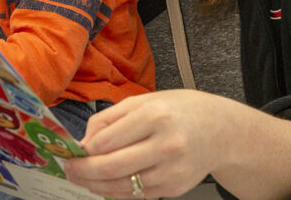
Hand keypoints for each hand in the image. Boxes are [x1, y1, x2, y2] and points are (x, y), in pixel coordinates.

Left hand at [64, 90, 229, 198]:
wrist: (220, 130)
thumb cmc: (180, 110)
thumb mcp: (144, 100)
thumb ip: (110, 119)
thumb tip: (85, 141)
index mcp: (155, 116)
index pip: (108, 140)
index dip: (86, 149)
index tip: (74, 150)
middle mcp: (165, 144)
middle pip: (113, 167)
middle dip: (85, 171)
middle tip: (70, 168)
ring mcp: (172, 170)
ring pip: (123, 186)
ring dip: (96, 185)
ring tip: (82, 178)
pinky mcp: (175, 188)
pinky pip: (138, 195)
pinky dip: (117, 192)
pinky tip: (105, 184)